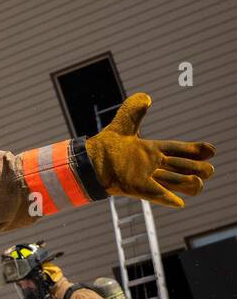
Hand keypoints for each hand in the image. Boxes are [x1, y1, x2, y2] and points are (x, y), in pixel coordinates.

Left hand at [86, 93, 215, 207]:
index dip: (196, 150)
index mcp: (154, 150)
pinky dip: (168, 198)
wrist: (88, 162)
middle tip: (205, 168)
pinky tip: (178, 202)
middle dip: (199, 168)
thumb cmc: (106, 146)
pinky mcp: (138, 188)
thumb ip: (133, 111)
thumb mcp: (121, 126)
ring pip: (177, 184)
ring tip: (195, 181)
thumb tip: (146, 97)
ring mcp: (148, 178)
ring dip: (189, 184)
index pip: (180, 150)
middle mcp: (155, 165)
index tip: (210, 150)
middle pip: (185, 168)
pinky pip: (158, 196)